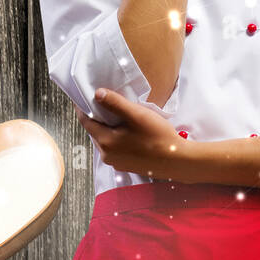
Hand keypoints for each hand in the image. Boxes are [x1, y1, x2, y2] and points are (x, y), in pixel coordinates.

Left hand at [75, 88, 190, 179]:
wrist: (176, 161)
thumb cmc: (157, 136)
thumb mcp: (137, 115)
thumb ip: (115, 103)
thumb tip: (97, 94)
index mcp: (106, 142)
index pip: (86, 122)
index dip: (83, 108)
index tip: (84, 96)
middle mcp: (107, 155)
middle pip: (95, 131)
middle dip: (97, 117)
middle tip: (104, 101)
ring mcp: (116, 162)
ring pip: (105, 139)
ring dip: (108, 127)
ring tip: (117, 114)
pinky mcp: (126, 165)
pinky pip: (115, 147)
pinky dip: (116, 137)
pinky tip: (128, 130)